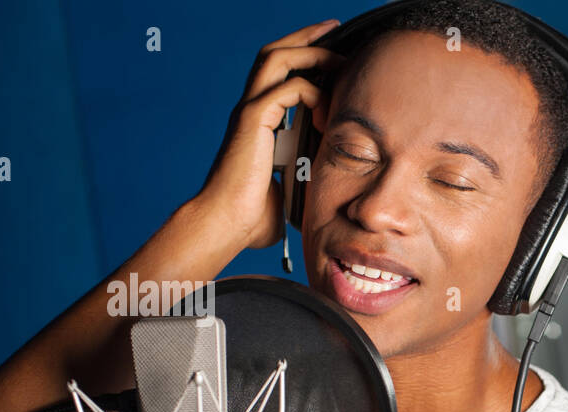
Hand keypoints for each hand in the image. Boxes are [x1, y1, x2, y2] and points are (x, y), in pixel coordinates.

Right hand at [194, 20, 343, 252]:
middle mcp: (249, 109)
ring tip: (340, 59)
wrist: (226, 226)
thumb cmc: (251, 218)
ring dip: (312, 53)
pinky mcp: (252, 121)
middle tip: (336, 29)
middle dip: (307, 37)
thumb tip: (325, 193)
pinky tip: (330, 112)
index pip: (278, 74)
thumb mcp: (289, 192)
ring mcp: (248, 112)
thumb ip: (304, 181)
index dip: (303, 56)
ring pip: (277, 59)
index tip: (333, 52)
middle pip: (274, 53)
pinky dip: (313, 92)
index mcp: (256, 121)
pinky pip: (287, 89)